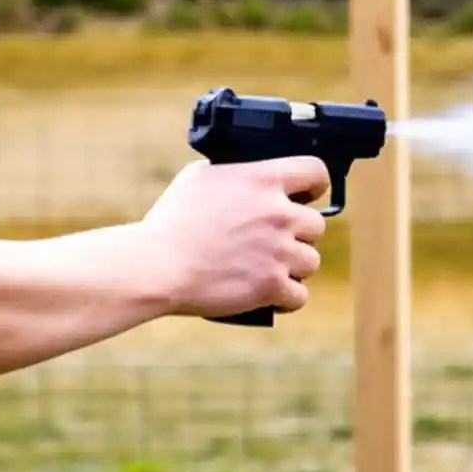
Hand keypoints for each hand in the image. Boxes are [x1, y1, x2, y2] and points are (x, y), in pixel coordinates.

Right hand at [138, 157, 329, 317]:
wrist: (156, 266)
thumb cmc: (171, 222)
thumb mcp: (199, 179)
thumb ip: (234, 174)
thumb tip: (247, 178)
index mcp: (263, 180)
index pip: (316, 172)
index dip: (316, 185)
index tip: (309, 195)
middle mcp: (279, 214)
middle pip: (317, 225)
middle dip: (298, 234)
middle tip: (274, 241)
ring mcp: (279, 251)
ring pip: (311, 261)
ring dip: (294, 267)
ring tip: (268, 268)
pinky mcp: (272, 286)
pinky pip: (299, 295)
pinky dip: (287, 298)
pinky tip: (273, 296)